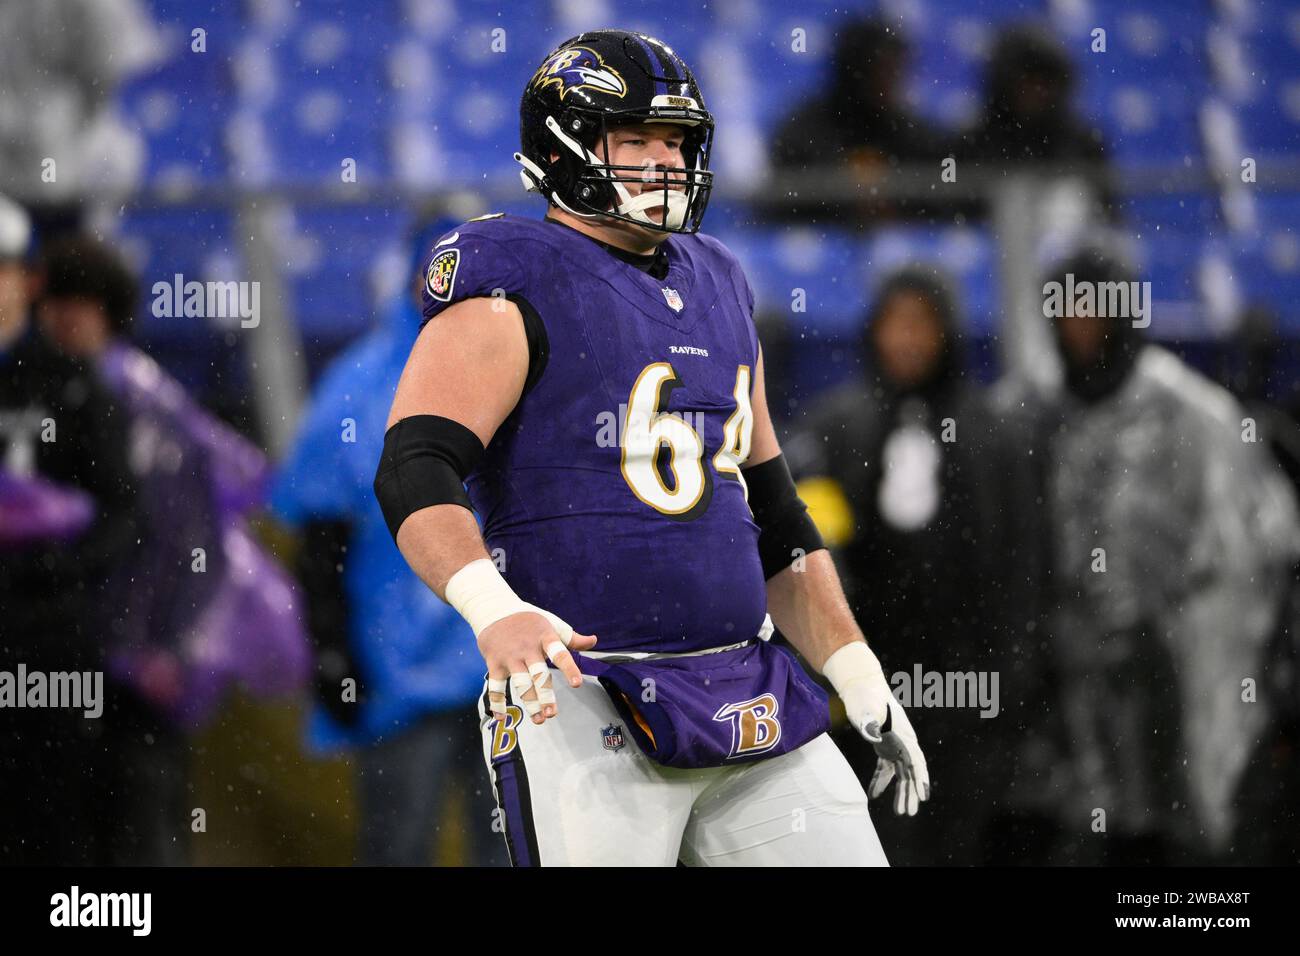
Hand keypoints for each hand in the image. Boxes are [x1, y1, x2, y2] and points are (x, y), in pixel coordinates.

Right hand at [479, 607, 596, 725]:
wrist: (494, 609)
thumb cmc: (528, 620)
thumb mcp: (551, 624)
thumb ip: (571, 638)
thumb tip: (594, 641)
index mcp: (545, 637)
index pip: (559, 654)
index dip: (569, 669)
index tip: (577, 684)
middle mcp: (527, 648)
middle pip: (538, 674)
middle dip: (545, 695)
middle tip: (552, 714)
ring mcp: (510, 657)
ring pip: (520, 683)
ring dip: (529, 703)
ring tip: (539, 719)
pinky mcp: (494, 663)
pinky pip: (495, 685)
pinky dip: (497, 702)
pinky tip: (502, 717)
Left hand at [855, 693, 929, 817]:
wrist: (861, 685)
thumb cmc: (864, 695)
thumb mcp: (865, 707)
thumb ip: (869, 721)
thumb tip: (874, 736)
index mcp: (904, 734)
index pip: (916, 759)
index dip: (921, 778)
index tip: (923, 795)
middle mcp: (903, 741)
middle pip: (911, 770)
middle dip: (912, 792)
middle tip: (909, 812)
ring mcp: (895, 744)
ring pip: (902, 772)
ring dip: (901, 791)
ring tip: (900, 812)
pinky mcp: (884, 746)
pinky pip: (887, 768)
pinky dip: (882, 781)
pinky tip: (874, 795)